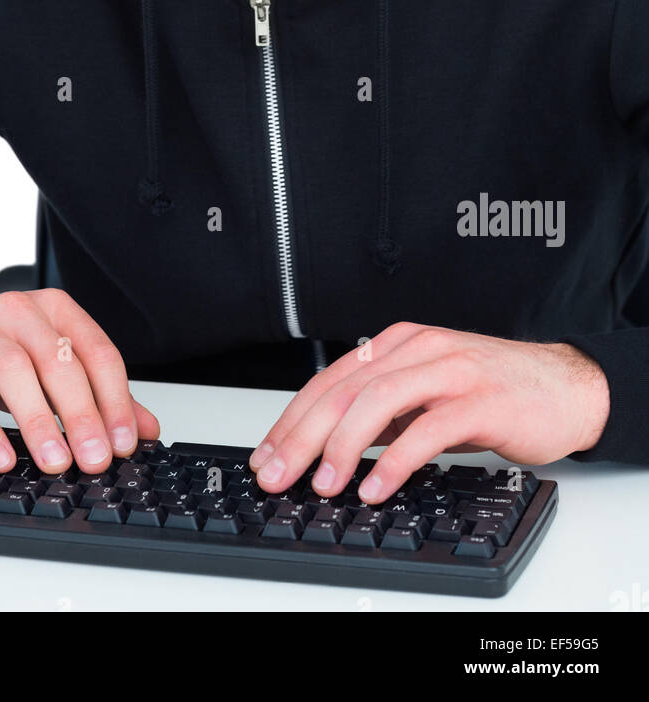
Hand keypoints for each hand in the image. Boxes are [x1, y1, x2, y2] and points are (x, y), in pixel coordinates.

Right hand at [0, 289, 159, 477]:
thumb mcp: (47, 367)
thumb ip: (98, 394)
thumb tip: (146, 430)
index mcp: (56, 310)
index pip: (97, 352)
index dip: (116, 400)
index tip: (126, 443)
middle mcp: (19, 312)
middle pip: (60, 361)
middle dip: (83, 414)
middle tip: (95, 459)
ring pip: (15, 371)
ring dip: (39, 421)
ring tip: (55, 461)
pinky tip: (1, 458)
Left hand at [248, 322, 609, 502]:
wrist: (565, 386)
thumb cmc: (492, 391)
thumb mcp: (426, 392)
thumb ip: (384, 410)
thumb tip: (328, 447)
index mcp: (397, 343)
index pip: (330, 381)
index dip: (292, 420)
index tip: (266, 456)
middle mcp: (418, 349)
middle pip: (344, 391)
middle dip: (302, 436)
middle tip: (276, 474)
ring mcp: (450, 371)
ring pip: (378, 402)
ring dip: (343, 447)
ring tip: (323, 484)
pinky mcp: (481, 400)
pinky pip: (428, 430)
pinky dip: (395, 461)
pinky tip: (376, 487)